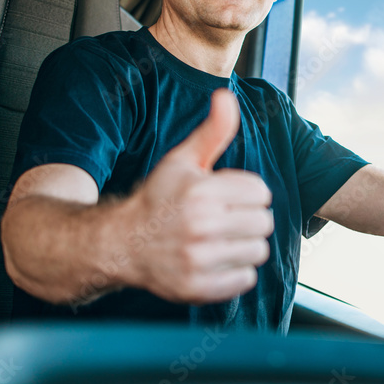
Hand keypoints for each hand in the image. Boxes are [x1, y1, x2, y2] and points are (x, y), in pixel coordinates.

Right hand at [124, 88, 273, 303]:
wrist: (120, 243)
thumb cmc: (158, 199)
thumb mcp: (182, 160)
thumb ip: (212, 130)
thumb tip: (226, 96)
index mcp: (200, 192)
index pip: (261, 191)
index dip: (247, 192)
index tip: (227, 196)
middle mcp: (199, 226)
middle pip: (264, 222)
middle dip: (248, 218)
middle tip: (225, 219)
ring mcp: (198, 260)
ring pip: (258, 251)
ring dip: (244, 245)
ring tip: (220, 239)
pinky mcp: (197, 287)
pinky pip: (246, 278)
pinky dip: (236, 271)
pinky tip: (215, 259)